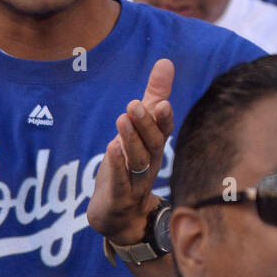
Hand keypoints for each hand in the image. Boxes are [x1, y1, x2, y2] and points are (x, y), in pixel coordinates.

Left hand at [87, 59, 174, 245]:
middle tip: (134, 105)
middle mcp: (150, 163)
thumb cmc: (131, 164)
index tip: (161, 103)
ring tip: (121, 121)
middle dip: (145, 125)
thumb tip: (166, 61)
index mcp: (156, 146)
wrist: (121, 215)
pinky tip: (111, 149)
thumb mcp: (140, 128)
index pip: (164, 130)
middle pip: (153, 144)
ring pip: (138, 161)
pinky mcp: (119, 197)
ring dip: (130, 141)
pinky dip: (118, 167)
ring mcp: (136, 182)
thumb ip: (154, 95)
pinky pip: (121, 182)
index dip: (163, 119)